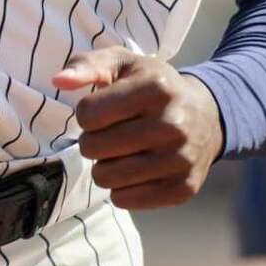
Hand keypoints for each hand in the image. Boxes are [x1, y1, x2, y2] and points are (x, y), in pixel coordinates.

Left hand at [53, 47, 222, 209]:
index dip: (88, 114)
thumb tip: (58, 81)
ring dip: (105, 166)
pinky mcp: (183, 189)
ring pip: (106, 178)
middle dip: (93, 141)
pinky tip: (136, 169)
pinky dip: (121, 188)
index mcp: (156, 87)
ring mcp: (180, 159)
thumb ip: (88, 66)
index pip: (88, 115)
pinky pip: (124, 200)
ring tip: (121, 152)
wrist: (207, 116)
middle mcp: (172, 123)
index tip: (104, 110)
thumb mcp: (124, 64)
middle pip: (93, 149)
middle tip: (111, 133)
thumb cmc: (154, 87)